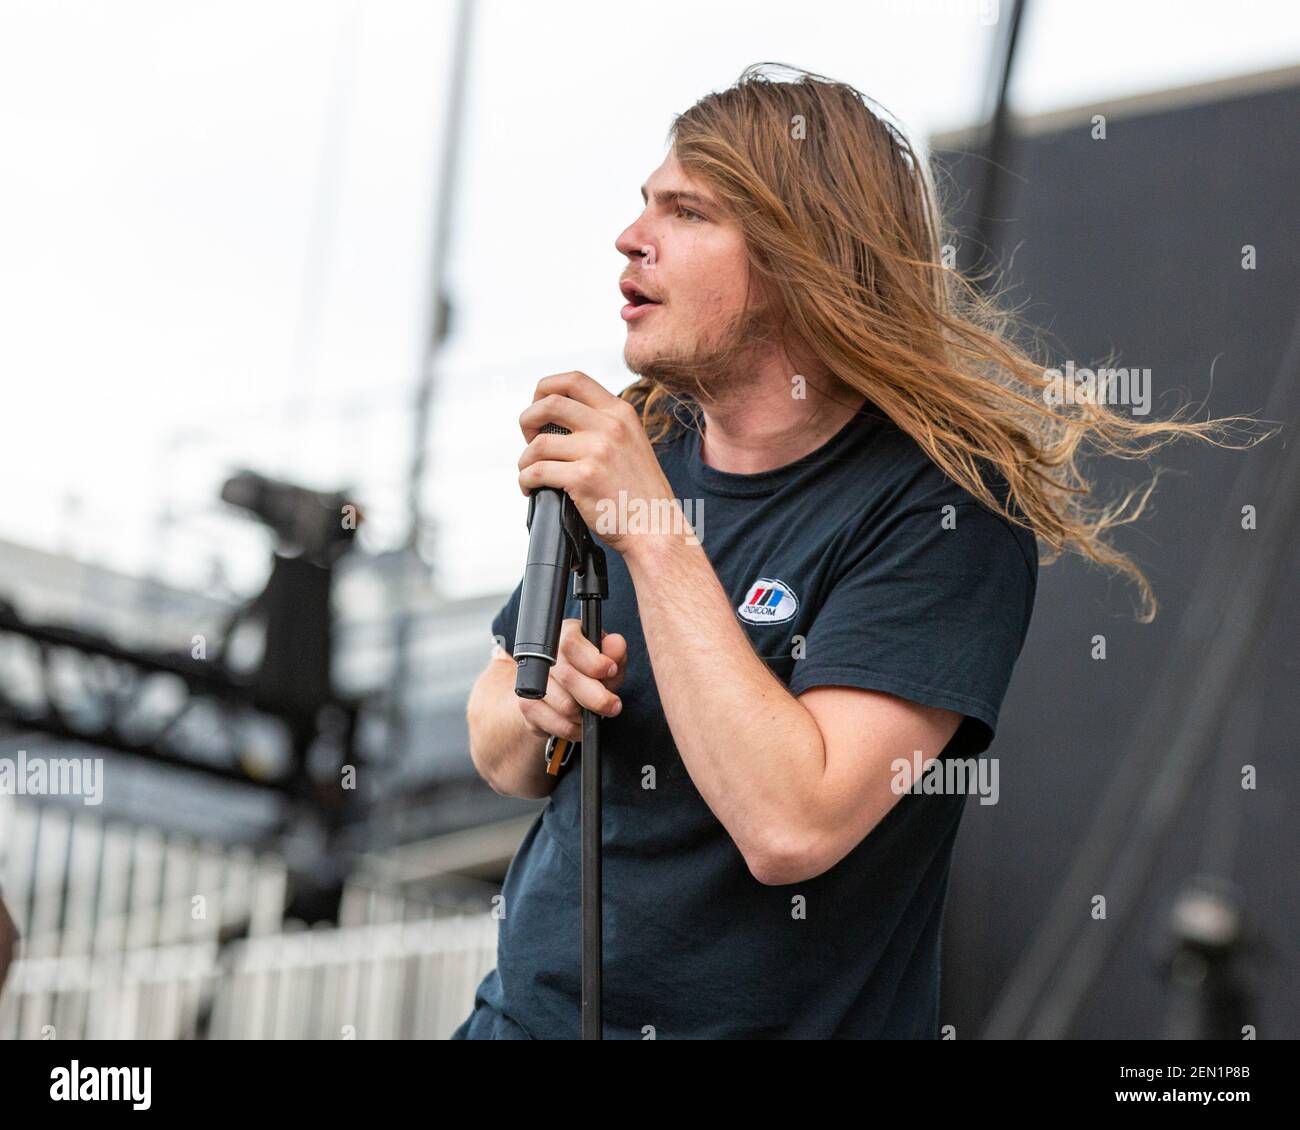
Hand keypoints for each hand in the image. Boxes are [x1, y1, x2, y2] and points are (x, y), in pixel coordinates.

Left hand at [517, 371, 682, 556]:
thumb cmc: (641, 494)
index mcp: (621, 413)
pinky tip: (531, 488)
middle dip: (528, 419)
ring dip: (525, 459)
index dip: (546, 388)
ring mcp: (597, 451)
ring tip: (529, 471)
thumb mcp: (632, 444)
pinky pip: (537, 472)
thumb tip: (561, 423)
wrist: (656, 528)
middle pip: (550, 403)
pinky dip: (525, 480)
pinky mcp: (584, 478)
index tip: (538, 405)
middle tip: (529, 439)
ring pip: (539, 443)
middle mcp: (610, 426)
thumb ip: (605, 427)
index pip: (574, 380)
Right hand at [517, 618, 628, 741]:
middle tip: (613, 705)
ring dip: (586, 714)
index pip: (571, 644)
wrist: (561, 694)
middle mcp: (543, 656)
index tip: (611, 670)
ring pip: (565, 705)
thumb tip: (617, 643)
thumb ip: (615, 652)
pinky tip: (580, 722)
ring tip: (592, 710)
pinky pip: (558, 724)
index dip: (594, 661)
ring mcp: (532, 682)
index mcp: (563, 635)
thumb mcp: (609, 659)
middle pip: (568, 677)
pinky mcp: (528, 706)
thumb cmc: (590, 672)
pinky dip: (576, 729)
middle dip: (597, 697)